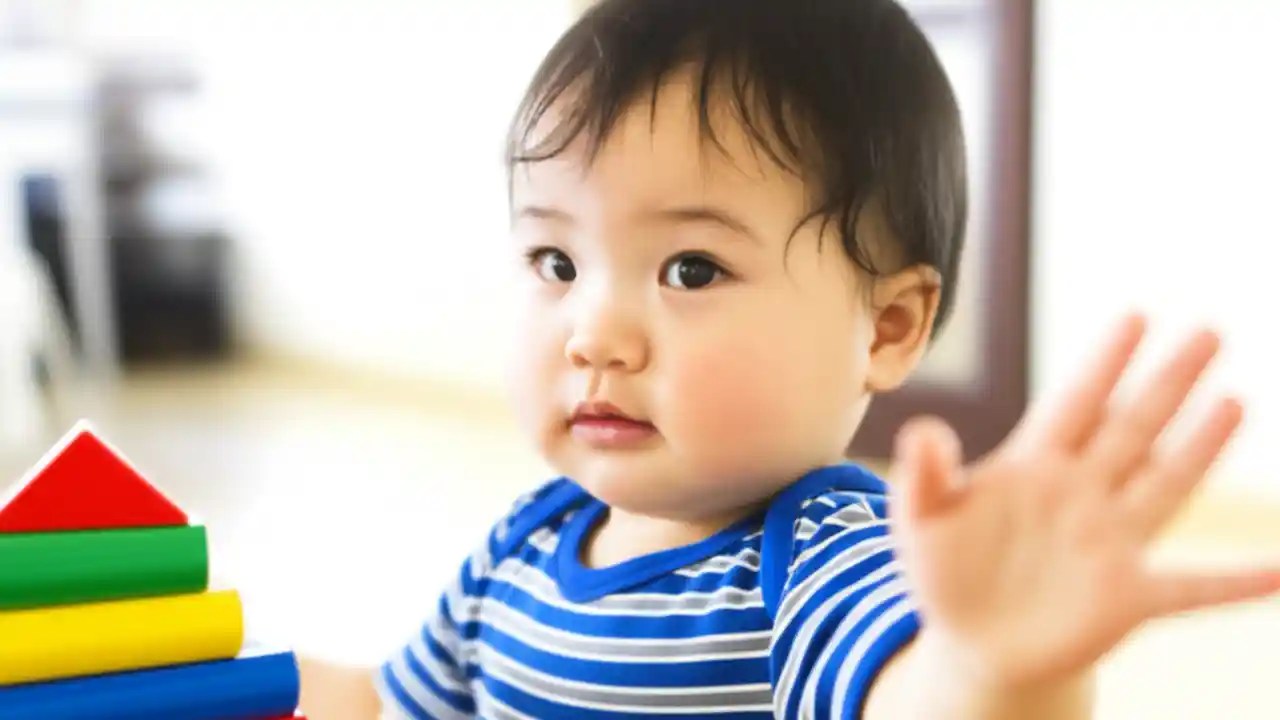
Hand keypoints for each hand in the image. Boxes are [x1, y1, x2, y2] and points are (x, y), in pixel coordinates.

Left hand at [888, 314, 1279, 689]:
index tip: (1134, 316)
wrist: (971, 641)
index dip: (1103, 363)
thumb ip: (923, 475)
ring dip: (1201, 447)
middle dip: (1168, 382)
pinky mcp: (1127, 598)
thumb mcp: (919, 518)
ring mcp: (1109, 543)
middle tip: (1208, 331)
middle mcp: (1081, 494)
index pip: (1074, 403)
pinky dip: (1234, 583)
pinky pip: (1191, 588)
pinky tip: (1278, 574)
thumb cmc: (944, 569)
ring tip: (1234, 402)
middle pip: (1133, 427)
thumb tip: (922, 430)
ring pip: (1166, 485)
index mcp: (1032, 466)